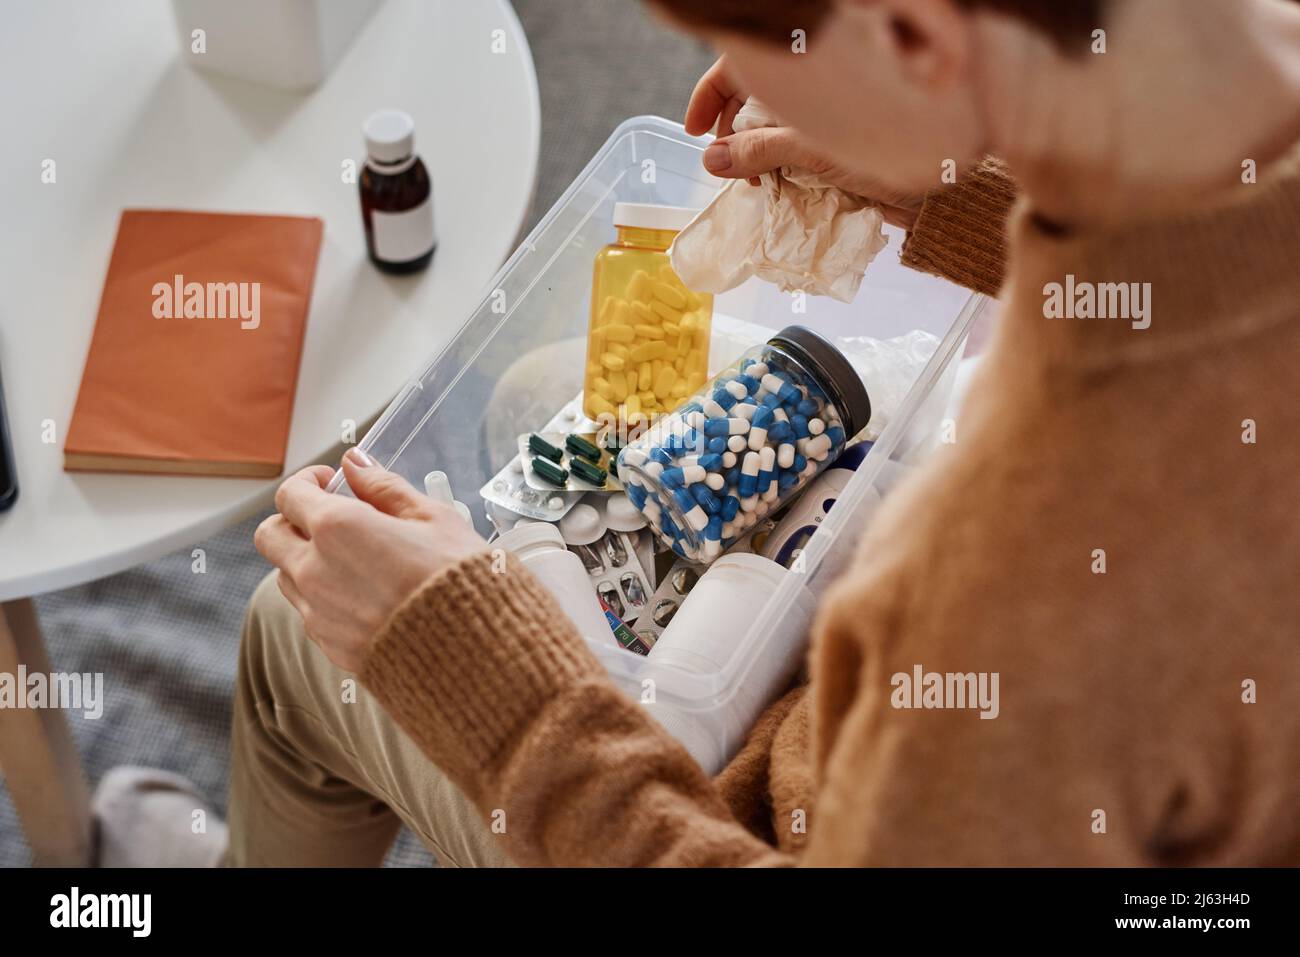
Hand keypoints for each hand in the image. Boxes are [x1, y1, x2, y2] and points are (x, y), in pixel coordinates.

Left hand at [253, 448, 487, 672]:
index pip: (290, 494)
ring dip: (305, 560)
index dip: (308, 481)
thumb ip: (384, 487)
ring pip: (285, 575)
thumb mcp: (432, 518)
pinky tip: (365, 595)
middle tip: (328, 518)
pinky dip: (324, 597)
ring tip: (352, 560)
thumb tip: (356, 464)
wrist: (472, 650)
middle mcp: (315, 570)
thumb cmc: (459, 580)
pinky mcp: (329, 645)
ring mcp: (317, 612)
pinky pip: (309, 612)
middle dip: (291, 519)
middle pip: (270, 535)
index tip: (331, 482)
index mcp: (338, 528)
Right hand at [685, 56, 924, 230]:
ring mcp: (822, 119)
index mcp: (808, 68)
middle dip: (729, 132)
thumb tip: (710, 161)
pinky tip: (773, 190)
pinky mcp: (832, 149)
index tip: (693, 132)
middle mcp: (813, 89)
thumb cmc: (894, 147)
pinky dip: (775, 172)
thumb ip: (762, 149)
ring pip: (767, 130)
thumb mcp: (818, 147)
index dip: (709, 94)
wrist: (944, 187)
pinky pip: (790, 155)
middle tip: (726, 168)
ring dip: (752, 156)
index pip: (740, 66)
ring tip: (755, 185)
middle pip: (749, 100)